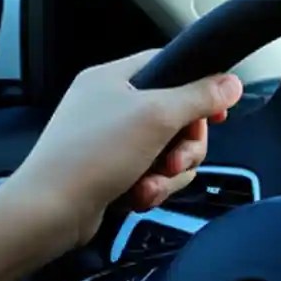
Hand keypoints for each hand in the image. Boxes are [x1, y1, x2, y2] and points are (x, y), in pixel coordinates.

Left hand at [7, 50, 242, 247]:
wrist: (49, 213)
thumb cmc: (92, 156)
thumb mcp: (157, 117)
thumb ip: (200, 96)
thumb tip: (232, 82)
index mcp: (113, 78)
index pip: (169, 66)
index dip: (199, 87)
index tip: (216, 112)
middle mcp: (110, 105)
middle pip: (176, 115)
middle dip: (184, 145)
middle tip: (176, 161)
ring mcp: (109, 140)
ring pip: (168, 149)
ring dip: (168, 172)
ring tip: (150, 184)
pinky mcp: (110, 172)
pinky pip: (150, 172)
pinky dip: (151, 186)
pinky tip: (138, 196)